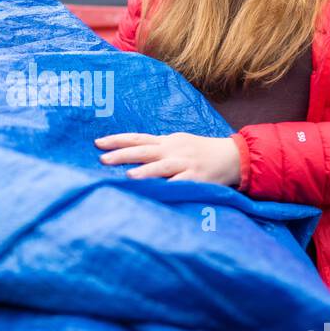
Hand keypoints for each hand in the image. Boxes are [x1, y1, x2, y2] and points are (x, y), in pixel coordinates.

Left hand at [94, 132, 240, 185]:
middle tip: (102, 158)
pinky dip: (170, 188)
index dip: (117, 140)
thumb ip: (157, 149)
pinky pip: (182, 183)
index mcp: (166, 141)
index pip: (137, 138)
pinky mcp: (197, 178)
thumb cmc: (200, 152)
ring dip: (145, 171)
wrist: (233, 156)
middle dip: (122, 154)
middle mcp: (173, 150)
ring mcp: (185, 163)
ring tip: (129, 176)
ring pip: (162, 167)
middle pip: (144, 150)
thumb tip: (130, 156)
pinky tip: (160, 192)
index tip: (97, 143)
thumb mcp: (177, 144)